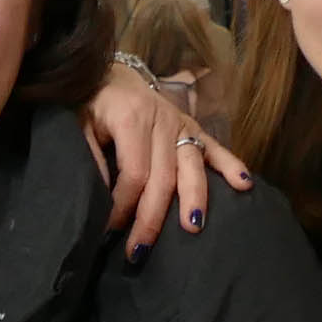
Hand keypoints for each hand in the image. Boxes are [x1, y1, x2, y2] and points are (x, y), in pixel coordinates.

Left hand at [82, 65, 251, 258]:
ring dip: (194, 198)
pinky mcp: (192, 125)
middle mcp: (161, 120)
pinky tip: (244, 185)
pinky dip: (231, 165)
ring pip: (191, 166)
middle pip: (163, 177)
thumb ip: (89, 156)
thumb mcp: (77, 123)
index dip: (122, 206)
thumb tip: (98, 196)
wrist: (109, 70)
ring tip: (193, 227)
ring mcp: (181, 123)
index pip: (134, 173)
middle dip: (152, 218)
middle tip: (139, 251)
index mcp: (131, 118)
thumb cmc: (89, 101)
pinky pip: (215, 147)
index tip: (109, 230)